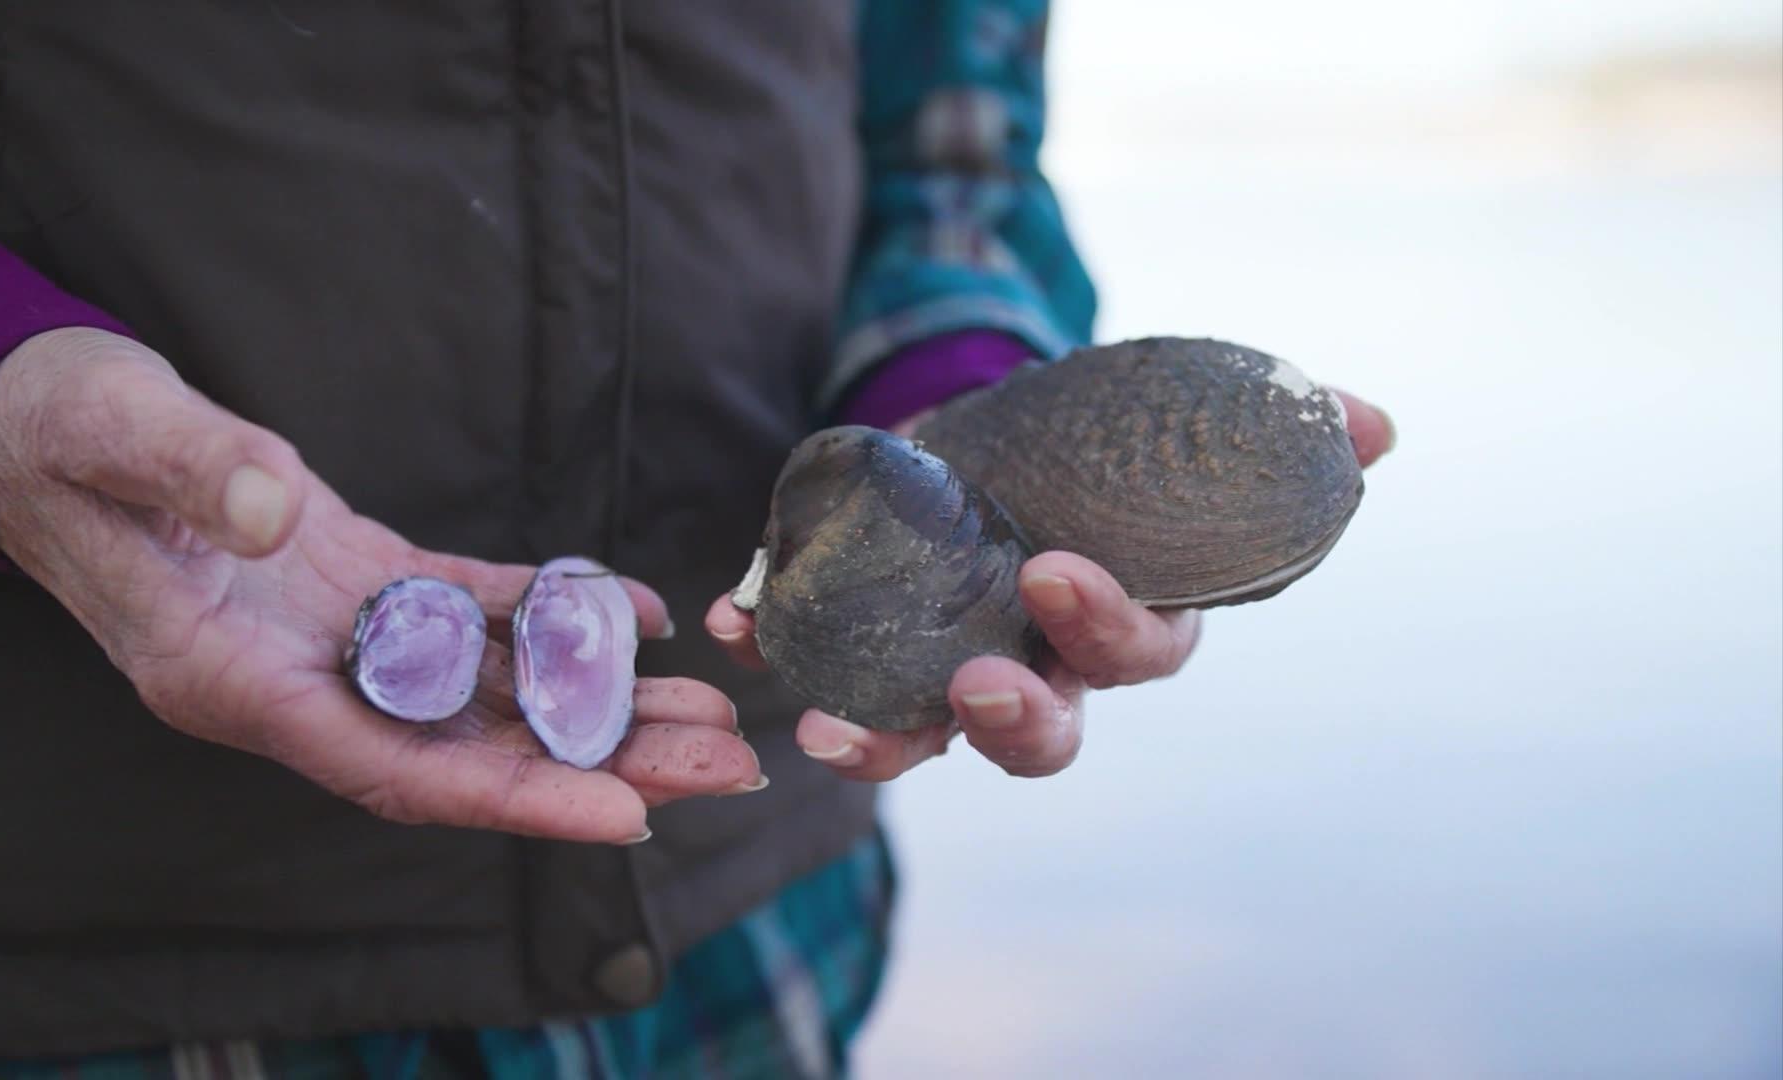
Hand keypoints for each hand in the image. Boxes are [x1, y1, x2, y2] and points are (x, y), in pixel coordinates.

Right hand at [0, 328, 760, 842]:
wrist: (39, 417)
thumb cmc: (63, 426)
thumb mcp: (113, 431)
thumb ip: (195, 472)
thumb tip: (277, 515)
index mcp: (233, 677)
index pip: (392, 769)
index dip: (512, 797)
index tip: (624, 815)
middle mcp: (294, 678)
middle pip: (467, 749)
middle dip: (598, 764)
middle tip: (725, 764)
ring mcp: (328, 634)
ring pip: (483, 693)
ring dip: (595, 705)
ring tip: (707, 709)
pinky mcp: (353, 578)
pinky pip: (469, 614)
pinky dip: (549, 617)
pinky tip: (632, 613)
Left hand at [705, 389, 1394, 780]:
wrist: (1003, 430)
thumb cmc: (1108, 448)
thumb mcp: (1184, 426)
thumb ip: (1278, 428)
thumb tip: (1374, 428)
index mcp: (1122, 622)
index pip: (1134, 656)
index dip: (1107, 630)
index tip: (1062, 574)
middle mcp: (1039, 663)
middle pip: (1038, 732)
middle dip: (1010, 722)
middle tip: (970, 687)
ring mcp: (947, 660)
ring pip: (921, 734)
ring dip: (878, 741)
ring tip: (824, 730)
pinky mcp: (869, 633)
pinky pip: (821, 662)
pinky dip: (777, 646)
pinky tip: (738, 615)